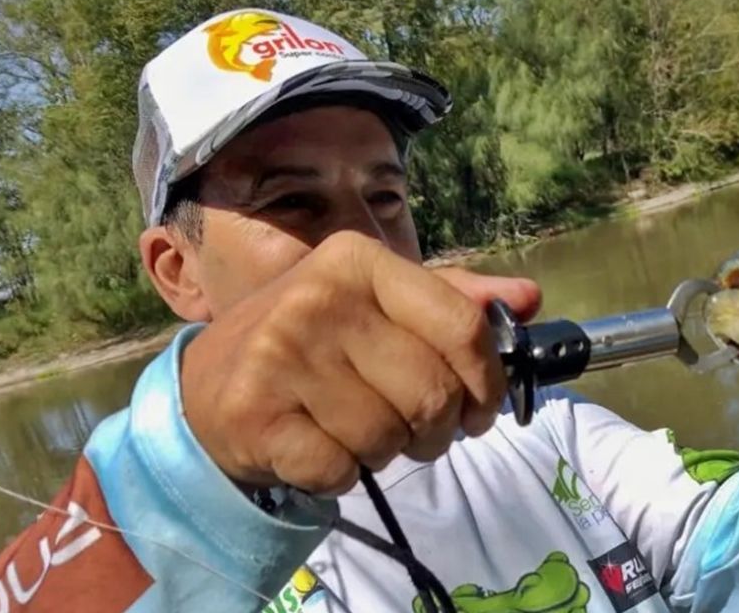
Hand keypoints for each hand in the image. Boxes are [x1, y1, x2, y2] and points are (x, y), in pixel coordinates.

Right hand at [179, 230, 541, 495]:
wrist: (208, 385)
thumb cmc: (314, 344)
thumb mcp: (380, 306)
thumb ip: (456, 302)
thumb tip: (529, 299)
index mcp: (359, 261)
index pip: (463, 325)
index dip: (488, 381)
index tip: (482, 409)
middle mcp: (318, 297)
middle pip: (432, 392)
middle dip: (436, 429)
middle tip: (413, 429)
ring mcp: (280, 354)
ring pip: (388, 436)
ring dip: (387, 452)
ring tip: (357, 431)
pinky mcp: (254, 412)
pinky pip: (341, 470)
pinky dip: (342, 476)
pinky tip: (320, 450)